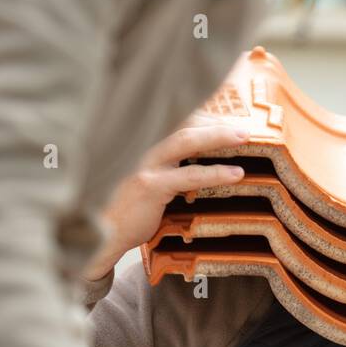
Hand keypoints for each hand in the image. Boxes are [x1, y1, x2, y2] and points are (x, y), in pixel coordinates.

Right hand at [86, 120, 249, 280]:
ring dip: (218, 136)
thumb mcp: (147, 179)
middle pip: (183, 121)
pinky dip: (216, 173)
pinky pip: (189, 176)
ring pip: (187, 140)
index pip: (176, 117)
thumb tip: (199, 159)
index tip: (226, 118)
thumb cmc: (128, 207)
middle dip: (215, 120)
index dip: (203, 114)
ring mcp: (144, 163)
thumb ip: (168, 165)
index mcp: (143, 140)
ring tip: (244, 138)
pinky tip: (236, 174)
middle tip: (243, 126)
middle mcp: (141, 144)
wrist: (101, 232)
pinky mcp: (150, 185)